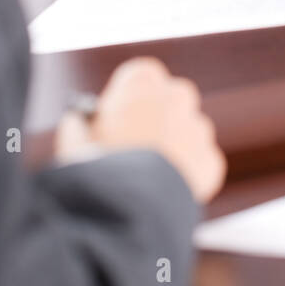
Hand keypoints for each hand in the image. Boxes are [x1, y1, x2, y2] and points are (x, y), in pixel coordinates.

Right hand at [54, 58, 226, 203]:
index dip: (128, 96)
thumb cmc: (95, 169)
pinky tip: (164, 191)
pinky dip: (186, 174)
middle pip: (170, 99)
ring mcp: (197, 128)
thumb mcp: (73, 137)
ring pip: (186, 132)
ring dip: (173, 146)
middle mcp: (176, 96)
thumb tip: (79, 123)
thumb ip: (80, 123)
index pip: (141, 76)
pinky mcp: (211, 161)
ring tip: (148, 177)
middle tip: (136, 144)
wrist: (128, 210)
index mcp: (143, 81)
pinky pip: (199, 163)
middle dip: (157, 117)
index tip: (116, 115)